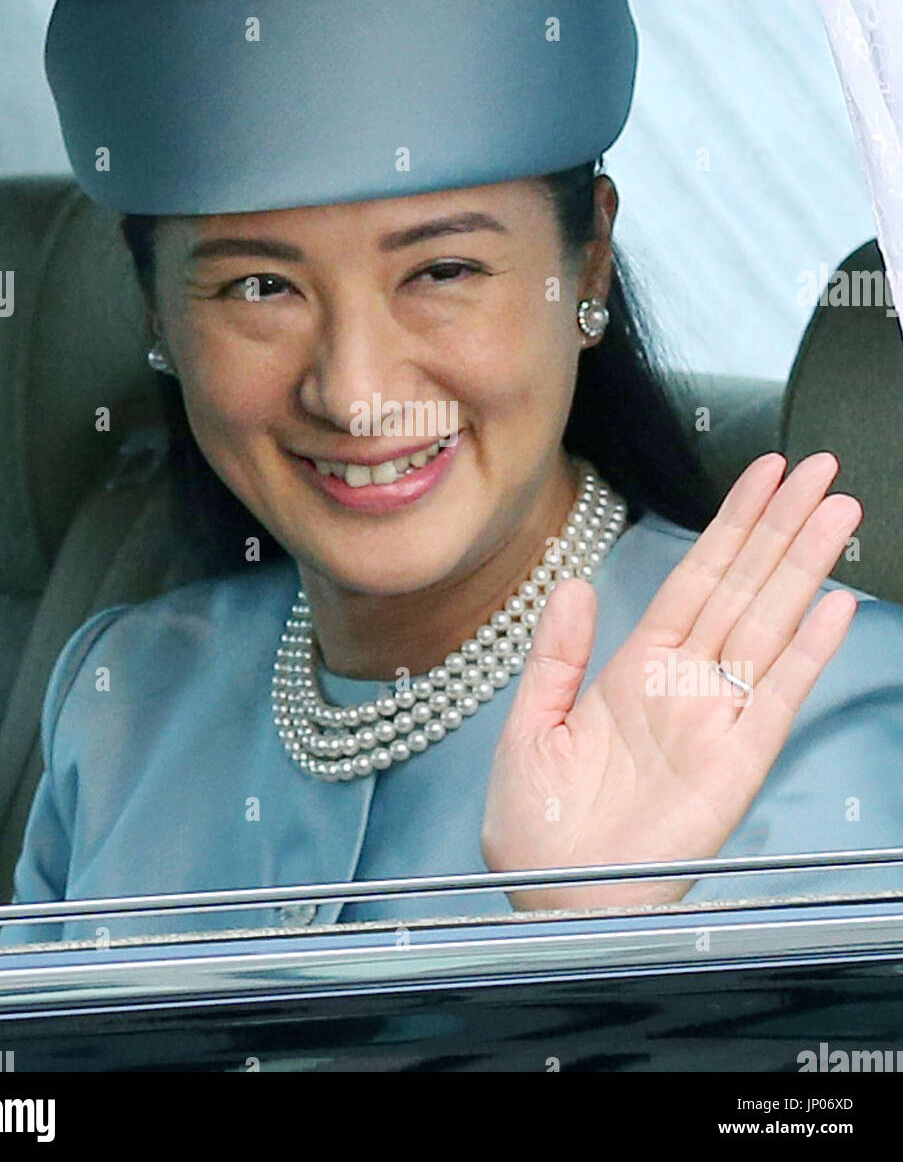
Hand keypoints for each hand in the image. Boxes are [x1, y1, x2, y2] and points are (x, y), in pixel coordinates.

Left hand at [481, 452, 861, 911]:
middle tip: (821, 470)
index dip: (731, 526)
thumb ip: (557, 653)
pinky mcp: (737, 764)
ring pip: (769, 625)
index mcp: (636, 668)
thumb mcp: (531, 723)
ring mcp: (716, 719)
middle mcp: (685, 684)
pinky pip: (776, 696)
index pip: (695, 578)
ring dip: (804, 567)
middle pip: (743, 587)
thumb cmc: (538, 825)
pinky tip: (833, 605)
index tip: (763, 477)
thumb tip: (573, 584)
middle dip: (781, 527)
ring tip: (838, 511)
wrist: (552, 900)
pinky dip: (806, 652)